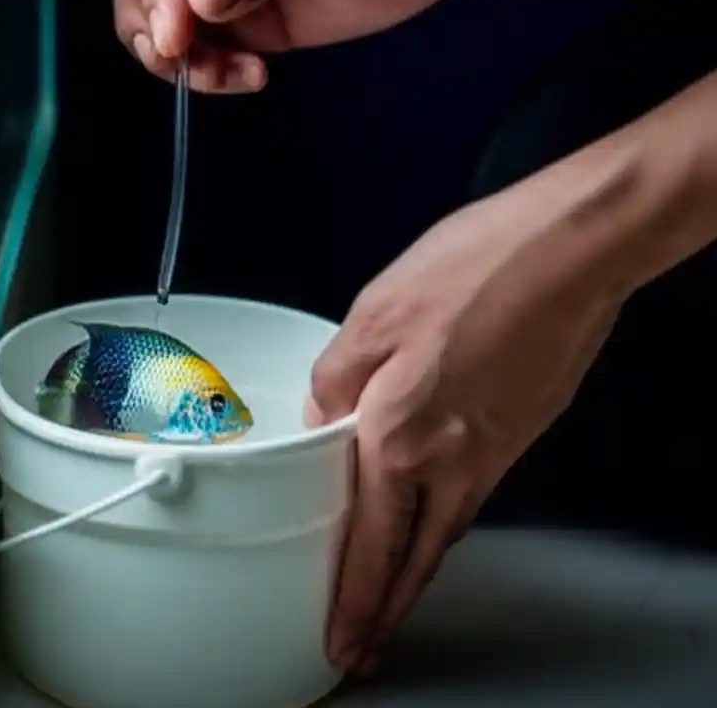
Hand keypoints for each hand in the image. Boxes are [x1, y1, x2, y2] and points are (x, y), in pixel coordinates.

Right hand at [112, 0, 450, 93]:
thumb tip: (198, 8)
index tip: (174, 32)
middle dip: (154, 29)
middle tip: (182, 53)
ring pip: (162, 30)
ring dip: (183, 61)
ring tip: (230, 73)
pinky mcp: (249, 22)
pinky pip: (205, 55)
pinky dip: (213, 75)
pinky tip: (252, 76)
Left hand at [304, 166, 628, 673]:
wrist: (572, 249)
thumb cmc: (476, 270)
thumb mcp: (369, 318)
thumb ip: (334, 380)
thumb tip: (321, 418)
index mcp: (400, 437)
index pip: (371, 544)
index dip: (354, 598)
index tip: (342, 634)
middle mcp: (453, 461)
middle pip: (416, 559)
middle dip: (387, 610)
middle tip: (366, 644)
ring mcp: (495, 451)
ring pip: (447, 531)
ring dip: (415, 571)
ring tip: (390, 595)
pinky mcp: (520, 431)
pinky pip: (473, 495)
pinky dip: (445, 523)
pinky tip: (430, 515)